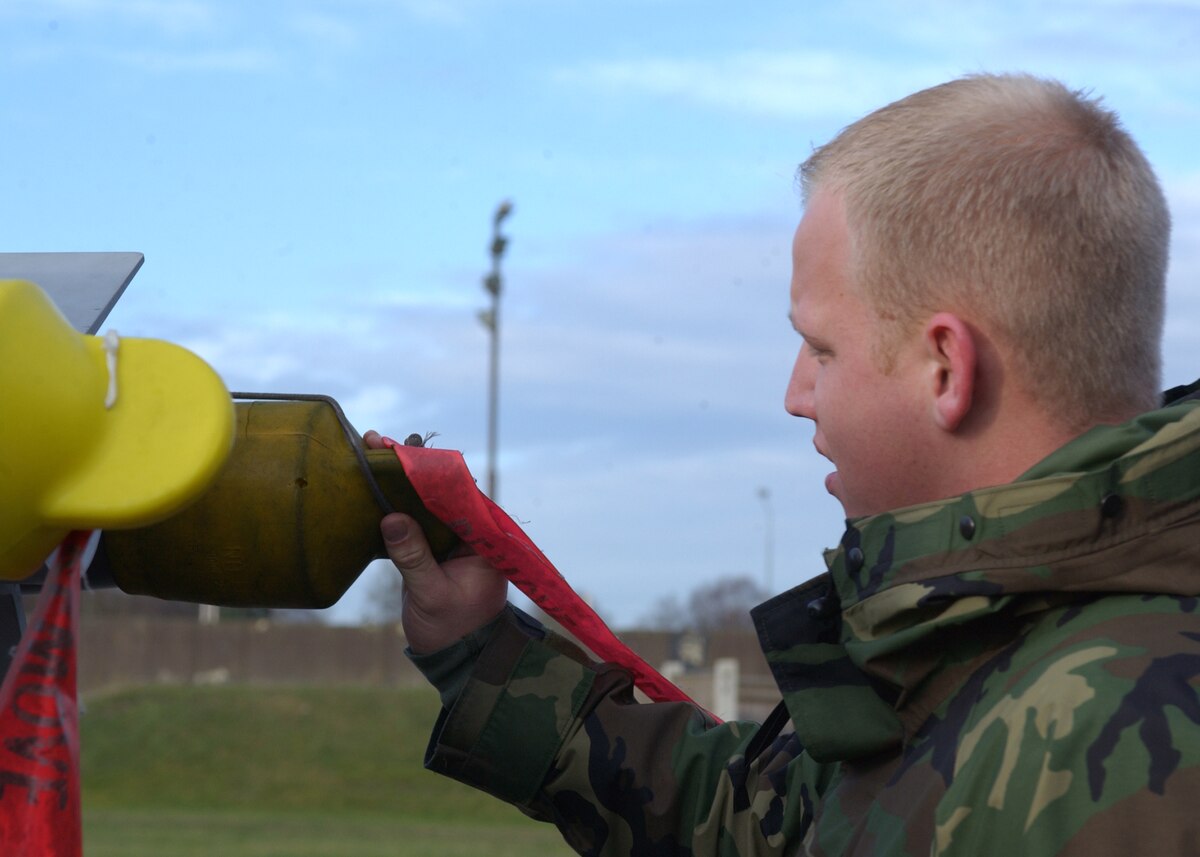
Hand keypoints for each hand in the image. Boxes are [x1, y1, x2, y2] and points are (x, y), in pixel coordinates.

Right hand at [364, 431, 507, 653]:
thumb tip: (392, 518)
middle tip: (377, 442)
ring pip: (423, 502)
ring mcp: (448, 539)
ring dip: (397, 480)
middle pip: (439, 490)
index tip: (403, 450)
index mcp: (483, 538)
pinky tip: (368, 486)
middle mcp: (468, 532)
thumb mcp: (433, 594)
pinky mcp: (428, 549)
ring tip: (368, 451)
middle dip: (409, 466)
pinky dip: (391, 504)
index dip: (430, 470)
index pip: (458, 493)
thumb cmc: (454, 629)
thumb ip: (415, 558)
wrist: (456, 658)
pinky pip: (411, 520)